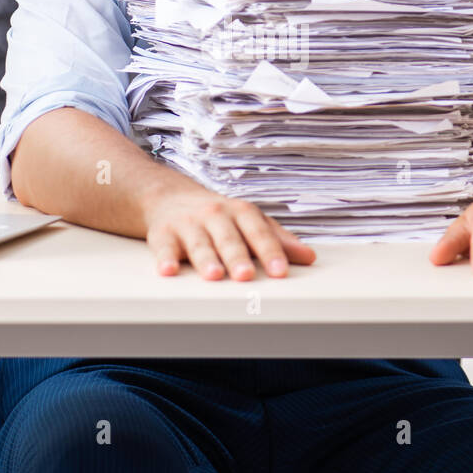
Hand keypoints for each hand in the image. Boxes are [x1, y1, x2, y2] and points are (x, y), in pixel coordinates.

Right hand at [142, 183, 316, 280]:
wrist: (170, 196)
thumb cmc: (218, 215)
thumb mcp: (249, 221)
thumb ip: (277, 239)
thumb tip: (309, 257)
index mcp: (241, 213)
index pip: (258, 232)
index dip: (270, 251)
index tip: (280, 271)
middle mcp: (215, 215)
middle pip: (229, 238)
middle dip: (237, 257)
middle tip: (246, 275)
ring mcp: (188, 224)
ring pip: (199, 243)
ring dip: (206, 259)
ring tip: (214, 275)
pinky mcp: (163, 234)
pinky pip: (164, 247)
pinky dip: (165, 259)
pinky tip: (168, 271)